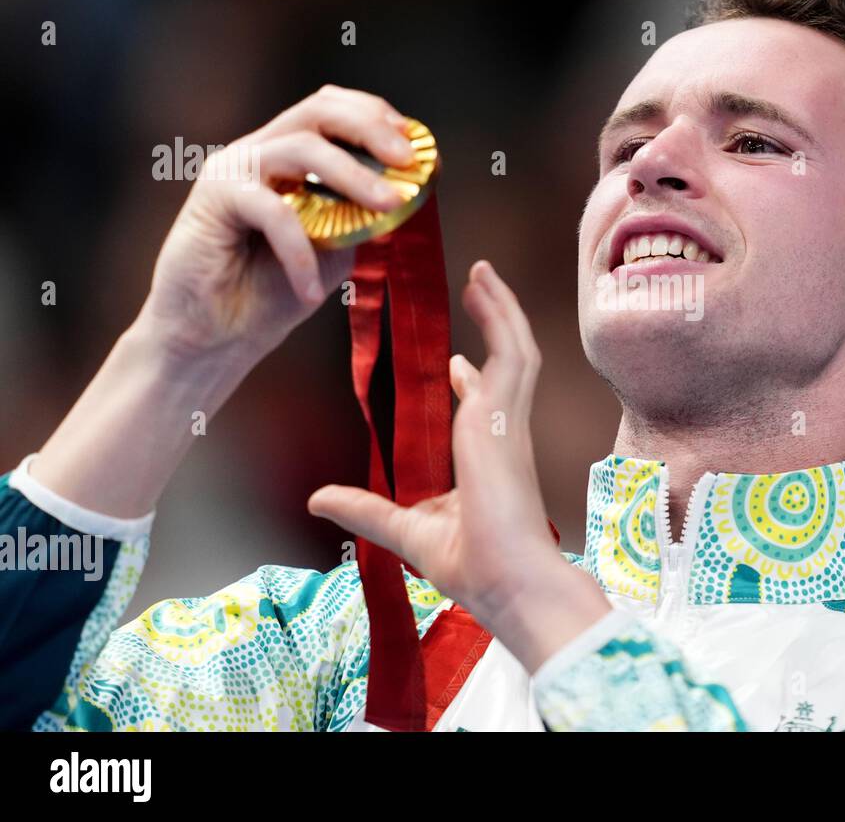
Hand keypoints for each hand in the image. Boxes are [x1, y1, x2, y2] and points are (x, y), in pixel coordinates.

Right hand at [137, 84, 414, 364]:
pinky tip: (314, 291)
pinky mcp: (213, 198)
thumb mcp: (335, 245)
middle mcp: (260, 150)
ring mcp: (234, 168)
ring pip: (302, 149)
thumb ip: (362, 212)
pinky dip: (301, 252)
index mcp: (288, 154)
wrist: (214, 337)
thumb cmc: (273, 292)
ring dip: (354, 177)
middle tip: (408, 160)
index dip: (378, 119)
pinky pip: (274, 212)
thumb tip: (410, 188)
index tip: (419, 148)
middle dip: (371, 129)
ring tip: (390, 207)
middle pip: (318, 111)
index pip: (333, 110)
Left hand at [307, 261, 611, 672]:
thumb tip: (318, 499)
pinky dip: (501, 315)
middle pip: (511, 362)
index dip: (474, 380)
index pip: (486, 405)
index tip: (457, 365)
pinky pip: (512, 350)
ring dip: (502, 308)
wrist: (509, 580)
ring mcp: (510, 420)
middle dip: (497, 322)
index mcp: (491, 458)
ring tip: (482, 273)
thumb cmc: (476, 565)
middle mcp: (506, 432)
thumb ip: (365, 509)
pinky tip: (483, 287)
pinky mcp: (506, 413)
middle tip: (479, 288)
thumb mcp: (406, 530)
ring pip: (517, 347)